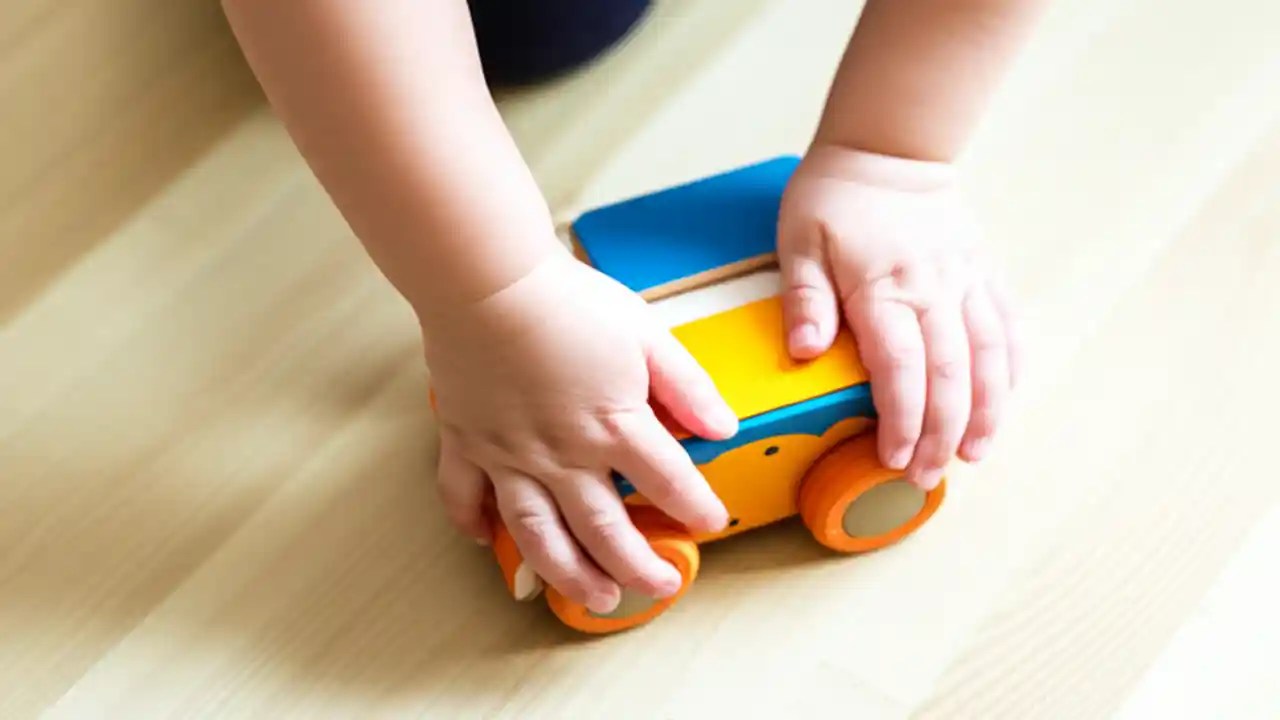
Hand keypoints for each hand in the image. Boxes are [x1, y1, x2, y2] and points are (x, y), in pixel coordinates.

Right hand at [424, 250, 736, 613]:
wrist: (487, 281)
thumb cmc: (567, 301)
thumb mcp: (646, 334)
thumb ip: (686, 386)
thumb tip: (722, 427)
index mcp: (614, 427)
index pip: (669, 483)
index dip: (697, 508)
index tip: (712, 521)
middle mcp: (563, 455)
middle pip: (606, 530)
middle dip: (638, 567)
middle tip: (659, 587)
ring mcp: (510, 456)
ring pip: (540, 534)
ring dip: (569, 573)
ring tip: (594, 598)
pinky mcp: (466, 442)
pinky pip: (464, 495)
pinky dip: (472, 524)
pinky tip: (485, 542)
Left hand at [777, 145, 1020, 489]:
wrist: (889, 148)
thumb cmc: (834, 197)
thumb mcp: (800, 241)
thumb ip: (804, 298)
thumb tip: (804, 351)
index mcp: (882, 287)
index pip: (899, 367)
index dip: (900, 419)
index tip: (890, 459)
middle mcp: (932, 289)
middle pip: (949, 374)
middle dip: (941, 433)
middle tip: (925, 475)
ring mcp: (965, 282)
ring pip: (988, 357)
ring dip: (986, 412)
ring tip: (976, 455)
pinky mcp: (983, 274)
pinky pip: (1007, 326)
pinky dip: (1010, 368)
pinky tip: (1004, 402)